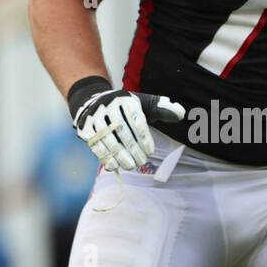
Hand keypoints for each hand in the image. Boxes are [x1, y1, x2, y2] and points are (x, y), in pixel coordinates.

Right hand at [68, 76, 184, 171]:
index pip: (137, 121)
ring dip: (120, 155)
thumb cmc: (125, 106)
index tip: (150, 152)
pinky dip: (105, 156)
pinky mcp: (85, 128)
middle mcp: (109, 107)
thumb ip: (163, 108)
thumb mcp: (144, 103)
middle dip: (133, 149)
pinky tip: (115, 166)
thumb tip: (181, 113)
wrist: (93, 101)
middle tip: (141, 162)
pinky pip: (95, 145)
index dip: (144, 138)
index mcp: (126, 100)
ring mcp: (95, 118)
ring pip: (109, 139)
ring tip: (130, 165)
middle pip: (122, 131)